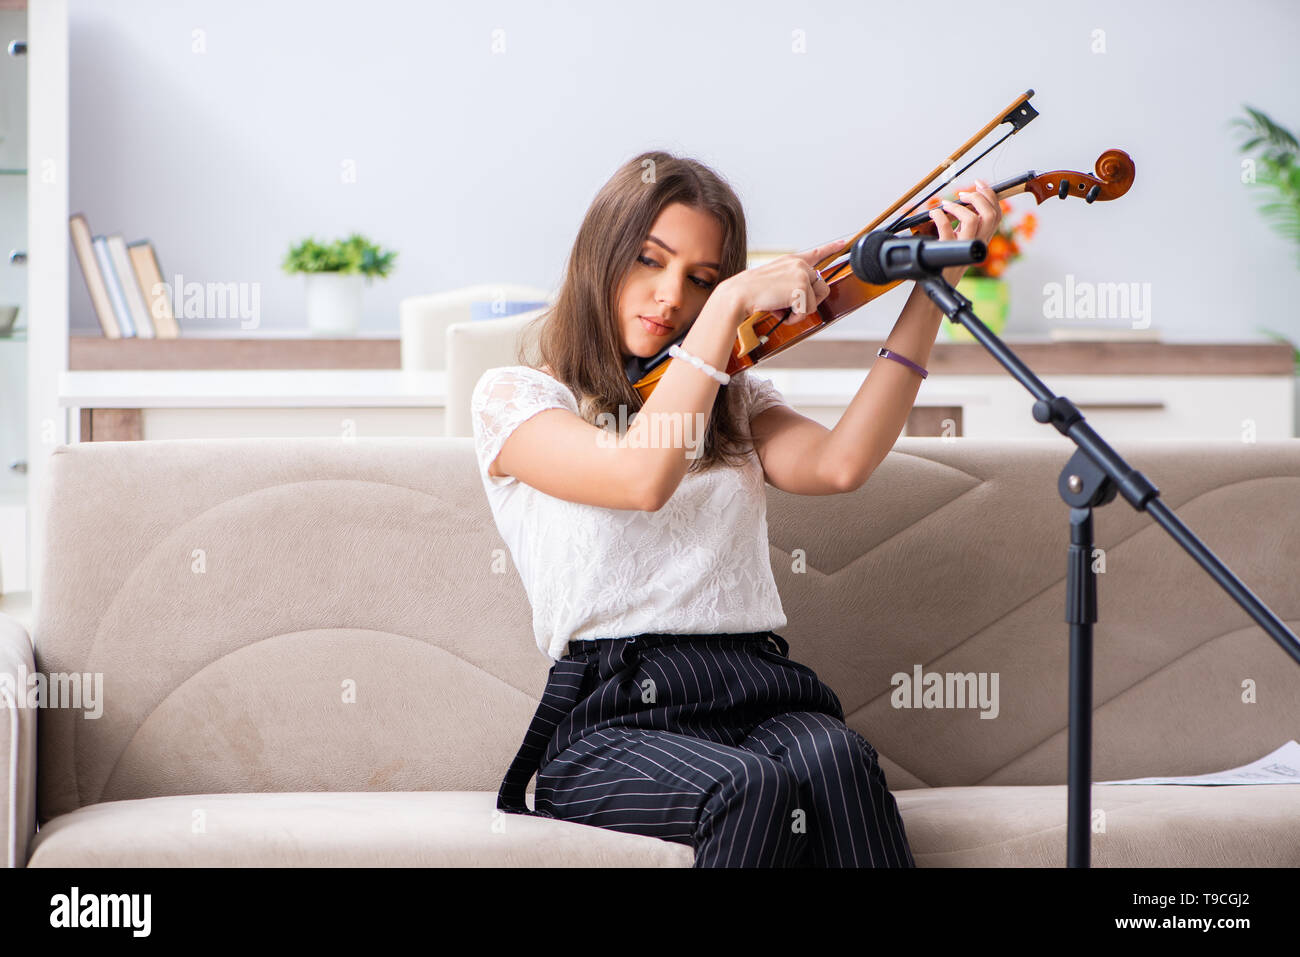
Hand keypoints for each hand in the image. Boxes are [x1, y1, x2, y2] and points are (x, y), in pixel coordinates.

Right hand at [717, 239, 842, 324]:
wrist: (739, 295)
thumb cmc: (752, 292)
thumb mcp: (773, 282)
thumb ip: (791, 284)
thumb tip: (802, 299)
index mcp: (791, 261)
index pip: (816, 253)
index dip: (831, 249)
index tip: (842, 243)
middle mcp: (799, 265)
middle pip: (821, 288)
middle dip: (808, 301)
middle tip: (787, 304)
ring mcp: (801, 275)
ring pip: (815, 302)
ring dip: (799, 310)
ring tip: (780, 307)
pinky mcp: (801, 287)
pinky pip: (807, 311)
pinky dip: (794, 317)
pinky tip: (780, 310)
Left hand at [928, 178, 1001, 284]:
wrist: (936, 283)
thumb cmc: (946, 260)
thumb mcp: (961, 239)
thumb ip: (965, 223)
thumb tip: (964, 200)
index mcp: (983, 239)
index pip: (997, 215)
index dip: (991, 196)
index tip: (979, 184)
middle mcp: (978, 244)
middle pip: (991, 215)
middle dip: (978, 197)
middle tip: (963, 193)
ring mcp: (964, 249)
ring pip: (973, 220)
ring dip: (959, 206)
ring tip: (947, 204)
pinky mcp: (948, 253)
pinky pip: (946, 229)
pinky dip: (939, 216)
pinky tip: (934, 214)